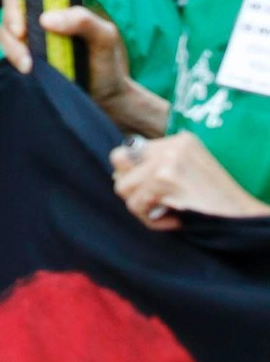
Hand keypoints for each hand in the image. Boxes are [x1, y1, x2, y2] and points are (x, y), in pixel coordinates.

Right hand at [0, 0, 168, 136]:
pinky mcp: (26, 62)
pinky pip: (8, 56)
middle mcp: (39, 22)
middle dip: (9, 28)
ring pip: (4, 35)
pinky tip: (27, 72)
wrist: (106, 100)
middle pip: (9, 12)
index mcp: (56, 8)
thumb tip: (46, 19)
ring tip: (27, 68)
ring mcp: (30, 42)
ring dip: (10, 49)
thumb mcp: (105, 37)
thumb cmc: (107, 63)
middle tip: (22, 48)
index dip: (16, 5)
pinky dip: (12, 61)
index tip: (22, 28)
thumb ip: (84, 20)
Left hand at [111, 130, 269, 228]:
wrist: (243, 220)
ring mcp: (167, 160)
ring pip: (123, 186)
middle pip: (118, 159)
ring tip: (166, 214)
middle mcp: (172, 144)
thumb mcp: (191, 173)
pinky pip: (136, 204)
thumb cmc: (216, 205)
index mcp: (179, 140)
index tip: (152, 192)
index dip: (134, 175)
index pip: (130, 149)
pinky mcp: (165, 179)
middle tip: (152, 203)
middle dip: (130, 186)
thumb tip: (120, 176)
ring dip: (141, 208)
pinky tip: (174, 221)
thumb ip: (161, 167)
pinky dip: (151, 221)